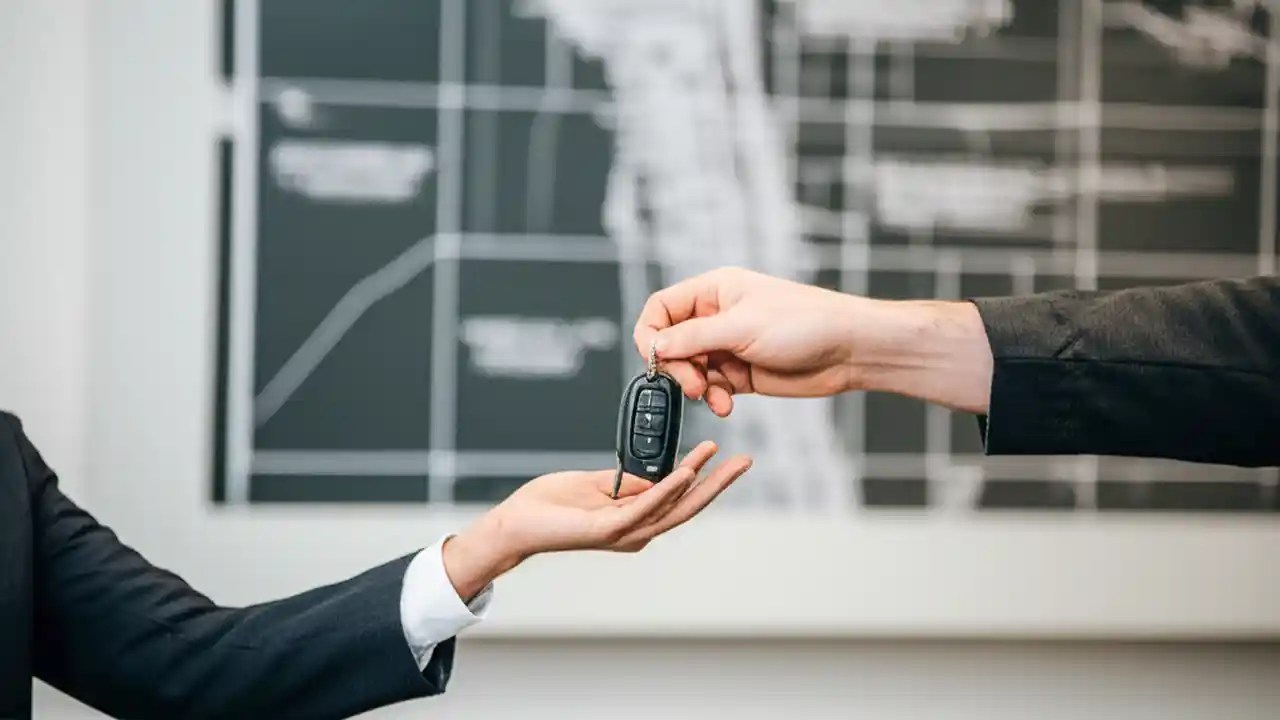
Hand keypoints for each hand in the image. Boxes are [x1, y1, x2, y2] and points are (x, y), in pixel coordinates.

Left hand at [442, 441, 750, 598]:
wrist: (516, 521)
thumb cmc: (550, 504)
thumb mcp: (600, 484)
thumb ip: (630, 482)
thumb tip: (660, 473)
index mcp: (634, 519)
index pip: (678, 496)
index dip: (702, 474)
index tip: (720, 451)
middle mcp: (635, 531)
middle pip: (687, 506)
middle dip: (719, 484)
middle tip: (745, 461)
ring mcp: (623, 533)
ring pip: (673, 509)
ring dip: (701, 484)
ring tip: (725, 463)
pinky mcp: (607, 529)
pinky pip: (644, 509)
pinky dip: (667, 491)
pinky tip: (685, 474)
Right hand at [633, 267, 992, 415]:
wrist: (849, 349)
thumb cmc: (804, 323)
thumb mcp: (741, 327)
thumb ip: (693, 338)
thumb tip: (654, 348)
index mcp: (713, 291)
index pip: (661, 309)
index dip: (650, 335)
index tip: (656, 360)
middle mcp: (716, 317)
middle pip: (671, 344)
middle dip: (677, 367)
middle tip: (693, 385)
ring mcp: (729, 346)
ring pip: (690, 370)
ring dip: (696, 387)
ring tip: (715, 398)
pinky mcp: (742, 373)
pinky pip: (712, 388)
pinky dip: (715, 398)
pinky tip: (728, 405)